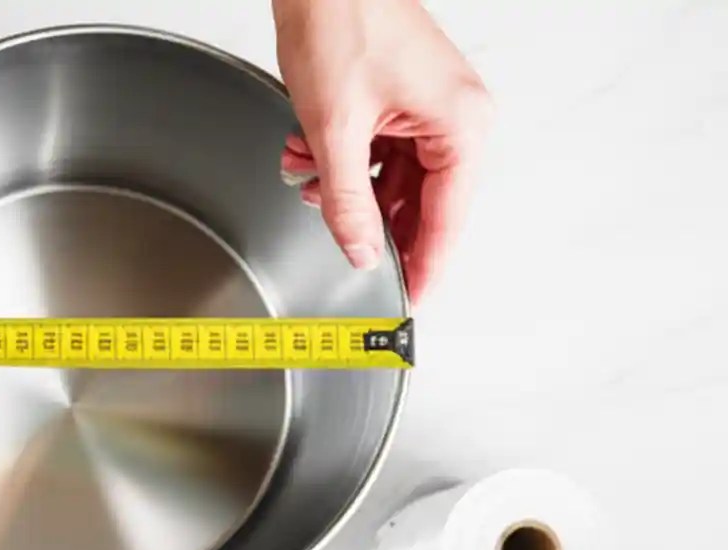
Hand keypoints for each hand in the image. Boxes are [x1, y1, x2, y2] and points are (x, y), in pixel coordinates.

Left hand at [272, 0, 492, 303]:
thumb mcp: (334, 130)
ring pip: (391, 179)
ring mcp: (432, 109)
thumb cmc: (343, 21)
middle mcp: (458, 119)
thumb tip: (362, 253)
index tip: (407, 303)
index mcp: (462, 127)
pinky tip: (307, 155)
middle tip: (336, 236)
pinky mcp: (405, 99)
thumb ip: (346, 202)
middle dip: (366, 215)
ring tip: (306, 173)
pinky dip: (343, 160)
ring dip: (344, 185)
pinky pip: (380, 152)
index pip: (446, 222)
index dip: (423, 267)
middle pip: (419, 203)